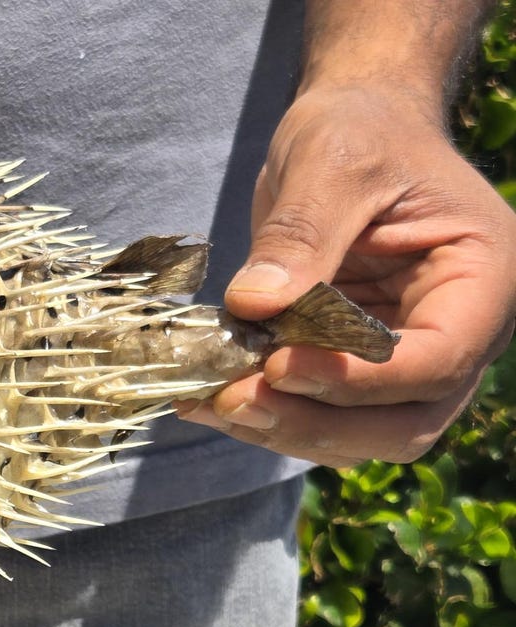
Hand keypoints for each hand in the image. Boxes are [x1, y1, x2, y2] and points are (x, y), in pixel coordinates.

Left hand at [176, 84, 515, 465]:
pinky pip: (321, 412)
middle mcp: (458, 334)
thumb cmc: (361, 131)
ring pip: (361, 434)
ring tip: (212, 402)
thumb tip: (254, 305)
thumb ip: (301, 234)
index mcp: (480, 279)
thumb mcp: (331, 163)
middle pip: (404, 422)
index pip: (437, 359)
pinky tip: (208, 396)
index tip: (279, 366)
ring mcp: (409, 360)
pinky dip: (268, 413)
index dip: (358, 378)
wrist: (352, 129)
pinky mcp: (356, 368)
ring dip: (285, 429)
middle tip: (234, 401)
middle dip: (316, 423)